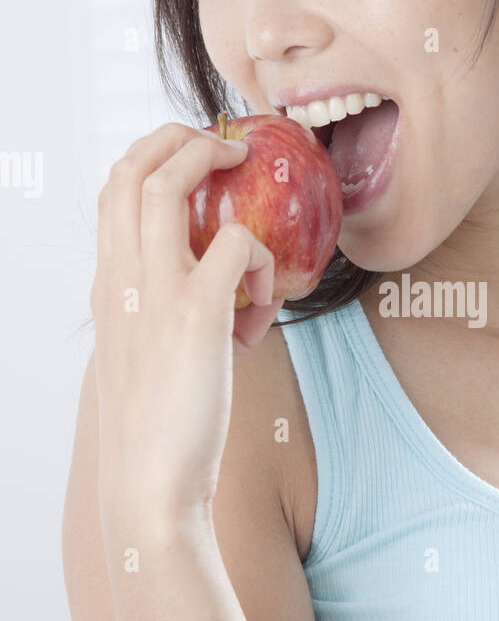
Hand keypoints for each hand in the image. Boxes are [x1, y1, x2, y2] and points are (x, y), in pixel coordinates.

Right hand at [90, 122, 281, 519]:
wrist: (149, 483)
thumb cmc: (156, 427)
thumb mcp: (141, 355)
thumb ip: (158, 314)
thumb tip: (211, 296)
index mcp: (107, 286)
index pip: (111, 190)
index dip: (151, 155)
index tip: (191, 158)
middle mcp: (121, 278)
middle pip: (132, 167)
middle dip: (179, 137)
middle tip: (224, 149)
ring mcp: (155, 292)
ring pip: (169, 184)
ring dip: (212, 164)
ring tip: (245, 175)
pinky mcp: (197, 316)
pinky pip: (237, 246)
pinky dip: (262, 257)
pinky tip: (269, 299)